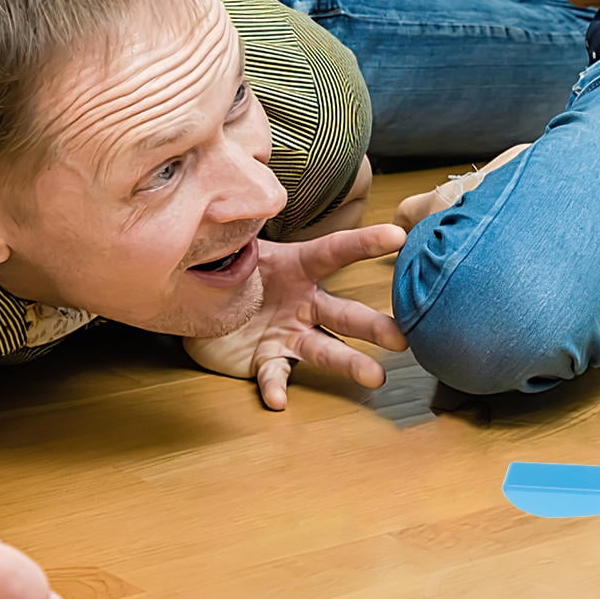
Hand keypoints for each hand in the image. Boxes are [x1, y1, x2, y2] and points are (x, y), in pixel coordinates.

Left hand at [183, 224, 407, 409]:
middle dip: (375, 326)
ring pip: (325, 350)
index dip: (365, 244)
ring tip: (376, 377)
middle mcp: (304, 304)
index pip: (336, 252)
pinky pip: (273, 374)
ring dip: (350, 364)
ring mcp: (289, 334)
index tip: (398, 236)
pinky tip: (278, 400)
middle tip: (402, 338)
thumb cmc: (228, 268)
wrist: (198, 303)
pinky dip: (275, 386)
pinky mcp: (266, 359)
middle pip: (346, 314)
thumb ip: (245, 228)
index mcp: (299, 267)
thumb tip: (242, 198)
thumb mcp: (236, 243)